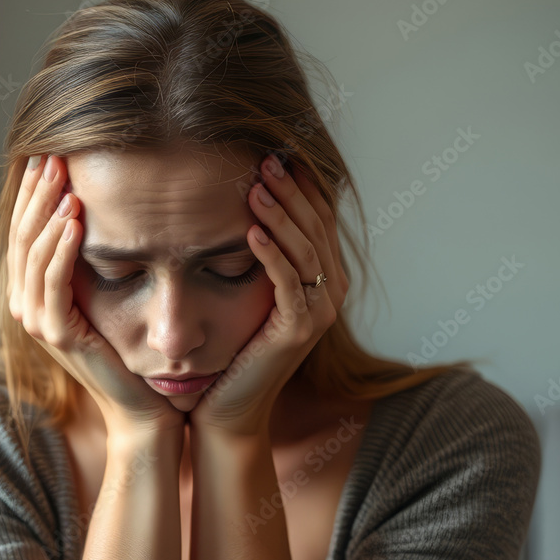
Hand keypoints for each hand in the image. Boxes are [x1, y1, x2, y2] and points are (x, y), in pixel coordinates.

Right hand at [8, 153, 187, 438]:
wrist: (143, 406)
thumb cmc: (132, 352)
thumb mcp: (109, 295)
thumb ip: (92, 260)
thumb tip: (97, 206)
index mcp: (37, 293)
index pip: (26, 232)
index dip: (33, 193)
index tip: (49, 155)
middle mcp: (28, 306)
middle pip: (22, 237)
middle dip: (36, 194)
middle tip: (51, 155)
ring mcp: (38, 322)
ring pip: (32, 254)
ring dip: (46, 213)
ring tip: (63, 179)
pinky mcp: (57, 335)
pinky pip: (53, 282)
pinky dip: (61, 249)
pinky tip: (75, 221)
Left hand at [190, 153, 347, 436]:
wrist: (230, 407)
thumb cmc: (234, 349)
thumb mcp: (250, 292)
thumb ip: (261, 255)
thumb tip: (244, 204)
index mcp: (322, 278)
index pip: (318, 219)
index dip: (300, 185)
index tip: (275, 153)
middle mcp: (330, 292)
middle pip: (316, 227)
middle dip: (291, 190)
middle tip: (266, 157)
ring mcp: (318, 312)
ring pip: (305, 249)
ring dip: (280, 214)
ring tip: (255, 184)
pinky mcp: (298, 330)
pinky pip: (288, 282)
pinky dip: (271, 254)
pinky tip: (250, 230)